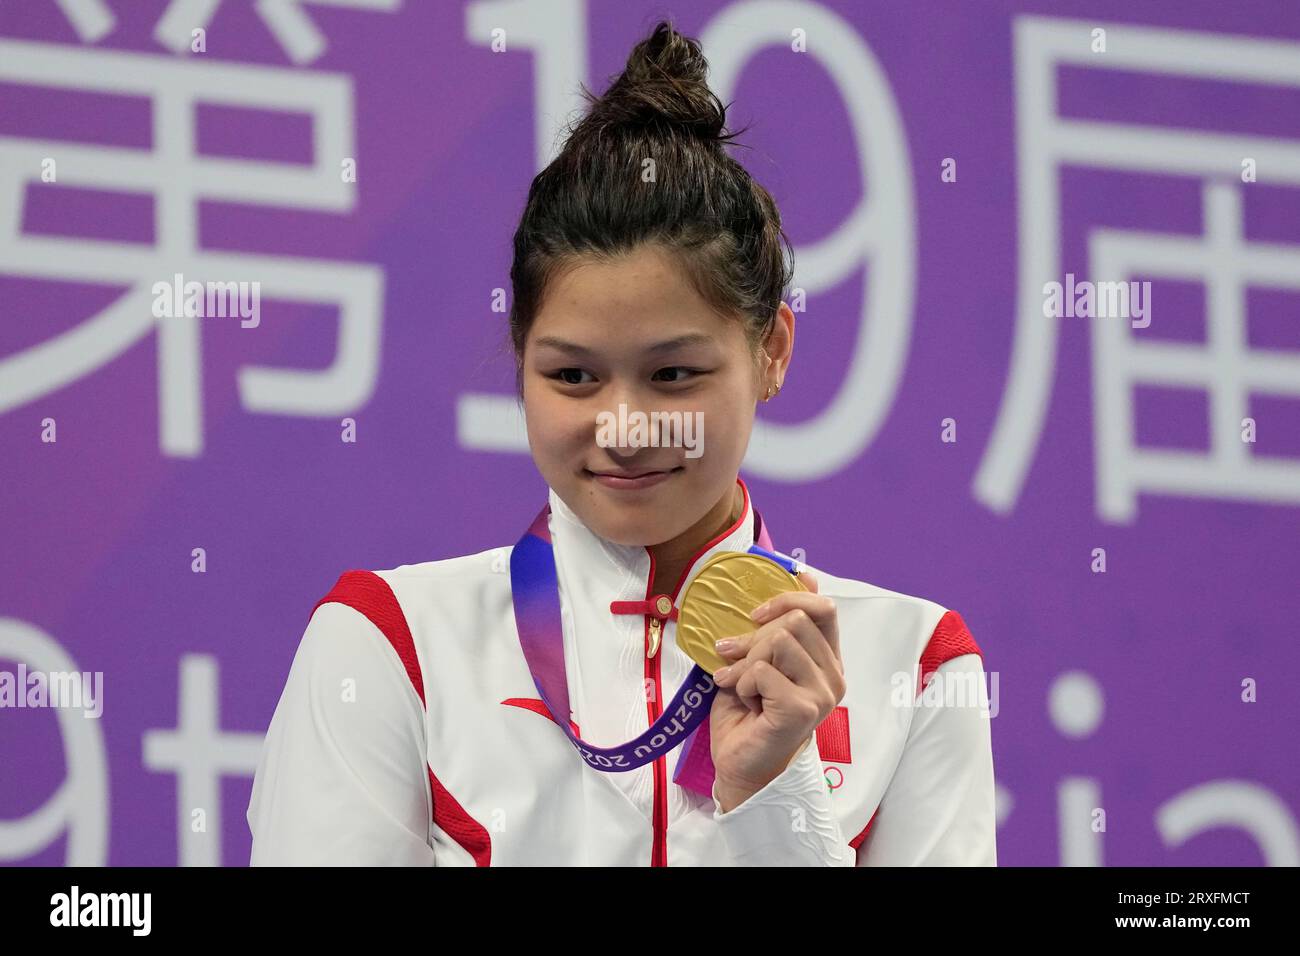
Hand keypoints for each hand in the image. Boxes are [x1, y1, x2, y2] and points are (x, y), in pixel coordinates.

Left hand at [708, 572, 845, 811]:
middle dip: (754, 638)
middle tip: (735, 662)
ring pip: (778, 641)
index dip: (789, 598)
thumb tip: (801, 573)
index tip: (756, 615)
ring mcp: (822, 694)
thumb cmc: (750, 713)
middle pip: (794, 620)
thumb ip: (778, 625)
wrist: (740, 764)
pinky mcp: (802, 708)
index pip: (824, 608)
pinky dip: (742, 683)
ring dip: (747, 663)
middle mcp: (833, 676)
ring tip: (743, 687)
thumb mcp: (762, 659)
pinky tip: (747, 703)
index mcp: (827, 661)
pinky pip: (762, 670)